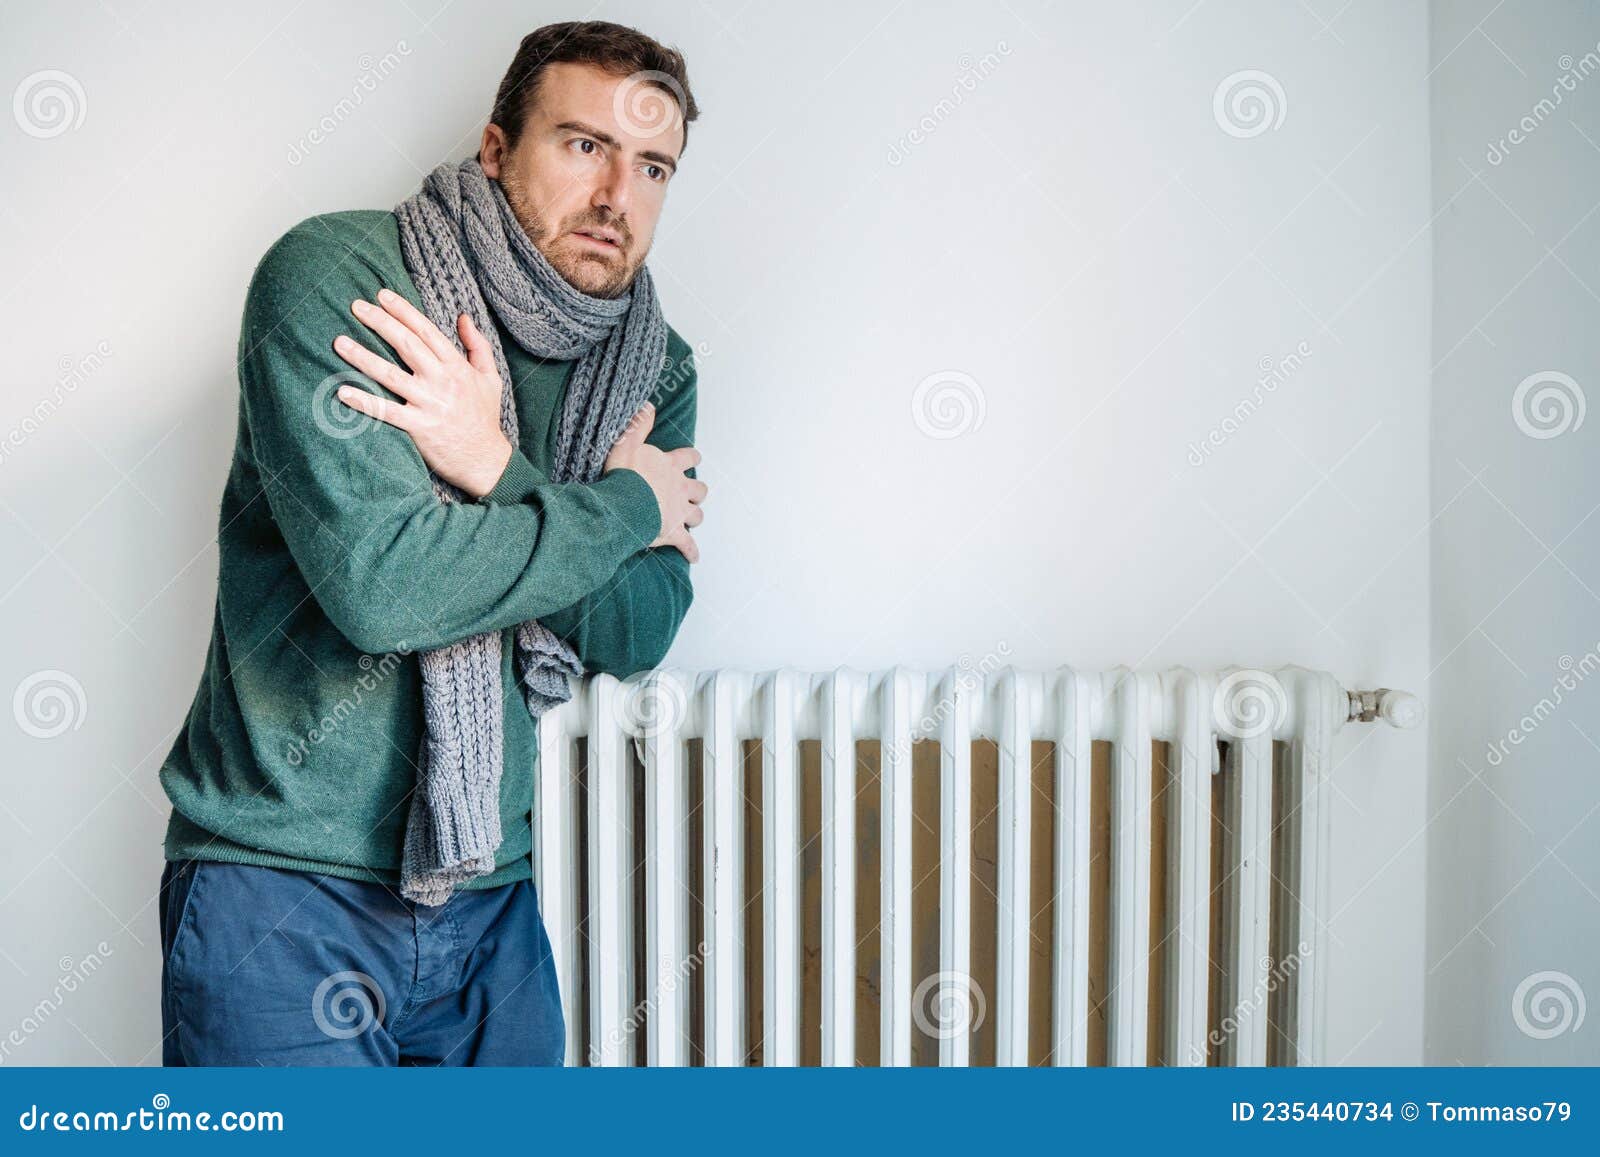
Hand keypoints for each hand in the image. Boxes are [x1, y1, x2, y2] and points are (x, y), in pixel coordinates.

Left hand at [332, 287, 512, 497]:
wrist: (486, 460)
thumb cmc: (485, 418)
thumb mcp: (490, 378)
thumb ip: (478, 346)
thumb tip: (464, 318)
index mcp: (457, 367)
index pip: (426, 331)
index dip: (403, 311)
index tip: (382, 295)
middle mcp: (441, 381)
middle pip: (406, 344)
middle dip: (380, 322)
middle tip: (356, 306)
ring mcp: (429, 404)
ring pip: (390, 374)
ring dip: (363, 357)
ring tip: (339, 342)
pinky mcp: (418, 427)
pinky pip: (386, 411)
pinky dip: (364, 401)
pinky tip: (343, 392)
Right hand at [605, 401, 706, 562]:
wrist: (624, 505)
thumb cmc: (623, 475)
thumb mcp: (626, 443)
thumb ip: (638, 425)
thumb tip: (648, 404)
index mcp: (670, 467)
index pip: (689, 458)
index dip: (693, 459)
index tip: (694, 460)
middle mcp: (680, 488)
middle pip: (700, 490)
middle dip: (697, 493)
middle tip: (691, 496)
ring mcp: (679, 512)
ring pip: (697, 515)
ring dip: (695, 517)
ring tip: (691, 521)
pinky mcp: (674, 533)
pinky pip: (688, 545)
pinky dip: (691, 551)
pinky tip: (694, 556)